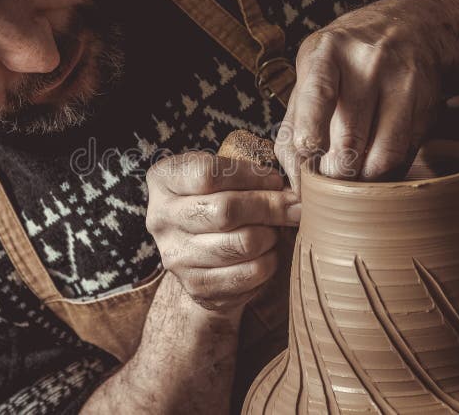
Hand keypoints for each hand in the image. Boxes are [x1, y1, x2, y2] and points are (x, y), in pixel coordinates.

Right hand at [145, 152, 299, 311]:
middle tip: (294, 206)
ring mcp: (176, 256)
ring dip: (270, 235)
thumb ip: (248, 173)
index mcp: (163, 180)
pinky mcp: (196, 286)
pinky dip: (269, 261)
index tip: (275, 180)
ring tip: (275, 229)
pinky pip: (249, 273)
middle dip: (270, 206)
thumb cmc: (217, 202)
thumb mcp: (221, 178)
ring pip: (242, 243)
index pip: (208, 174)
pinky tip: (268, 252)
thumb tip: (297, 187)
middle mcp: (161, 218)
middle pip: (225, 210)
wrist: (198, 255)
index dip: (250, 176)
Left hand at [275, 0, 442, 187]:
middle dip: (334, 173)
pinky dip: (386, 173)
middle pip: (350, 139)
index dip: (309, 136)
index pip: (317, 97)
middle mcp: (368, 64)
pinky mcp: (428, 106)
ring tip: (350, 180)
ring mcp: (403, 84)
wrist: (406, 28)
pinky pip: (406, 155)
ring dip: (363, 180)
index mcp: (327, 53)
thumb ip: (294, 124)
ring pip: (383, 155)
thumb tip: (296, 181)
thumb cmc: (343, 63)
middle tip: (326, 181)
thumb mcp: (311, 74)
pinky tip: (374, 167)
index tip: (306, 157)